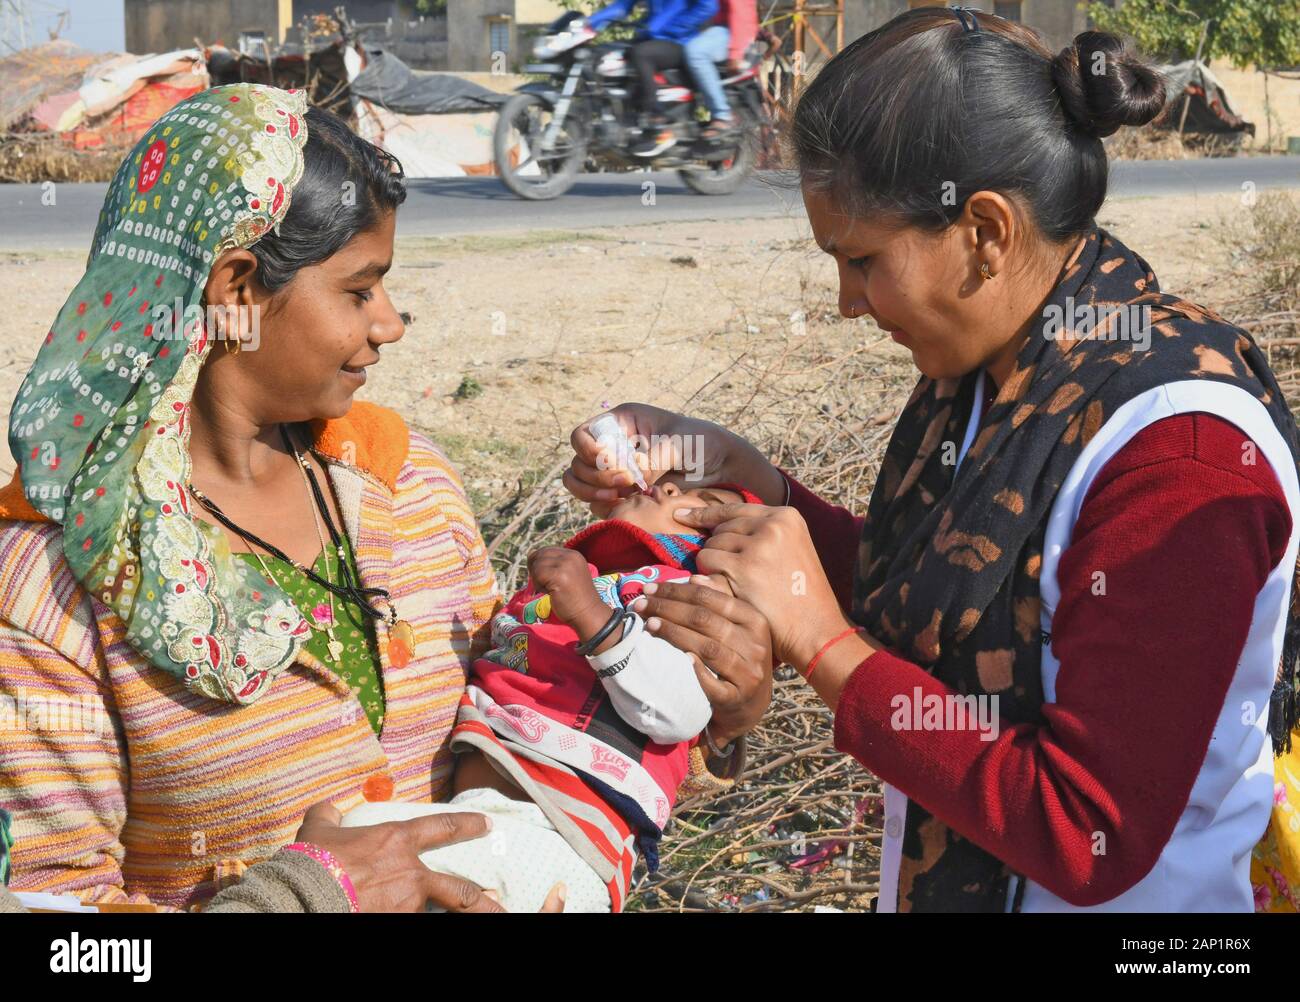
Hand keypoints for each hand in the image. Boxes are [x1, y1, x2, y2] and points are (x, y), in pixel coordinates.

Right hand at [294, 801, 506, 912]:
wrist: (303, 897)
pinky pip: (419, 926)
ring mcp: (406, 906)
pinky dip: (424, 925)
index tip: (487, 825)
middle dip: (484, 902)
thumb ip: (329, 815)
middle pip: (460, 891)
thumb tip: (329, 809)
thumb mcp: (317, 829)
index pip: (442, 827)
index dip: (468, 825)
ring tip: (482, 920)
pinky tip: (433, 931)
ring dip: (457, 920)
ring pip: (440, 916)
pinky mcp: (396, 925)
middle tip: (501, 907)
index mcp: (396, 841)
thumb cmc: (311, 861)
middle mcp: (410, 874)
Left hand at [527, 546, 602, 627]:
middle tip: (542, 584)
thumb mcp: (568, 574)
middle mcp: (570, 557)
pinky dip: (538, 585)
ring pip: (537, 564)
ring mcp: (565, 565)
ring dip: (537, 578)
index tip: (542, 577)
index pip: (547, 550)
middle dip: (535, 569)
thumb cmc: (575, 598)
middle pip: (540, 555)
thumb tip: (530, 555)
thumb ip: (554, 564)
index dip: (539, 562)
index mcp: (574, 555)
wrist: (587, 613)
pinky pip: (538, 574)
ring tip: (548, 589)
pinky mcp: (559, 576)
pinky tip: (548, 592)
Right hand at [563, 402, 784, 516]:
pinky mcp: (622, 495)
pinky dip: (603, 507)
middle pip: (578, 463)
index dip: (588, 450)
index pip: (583, 435)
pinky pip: (597, 504)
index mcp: (622, 422)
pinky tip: (624, 506)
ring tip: (620, 497)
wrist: (722, 468)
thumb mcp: (679, 445)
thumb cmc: (703, 444)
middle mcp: (613, 446)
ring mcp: (615, 471)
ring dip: (592, 493)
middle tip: (625, 483)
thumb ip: (653, 459)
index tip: (611, 462)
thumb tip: (631, 479)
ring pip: (580, 484)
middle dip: (595, 475)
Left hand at [629, 579, 772, 744]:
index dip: (677, 591)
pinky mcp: (737, 698)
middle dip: (668, 608)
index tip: (650, 588)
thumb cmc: (739, 658)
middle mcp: (755, 644)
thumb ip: (720, 602)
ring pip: (707, 647)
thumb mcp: (739, 627)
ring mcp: (749, 673)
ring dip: (674, 634)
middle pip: (705, 620)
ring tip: (649, 625)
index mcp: (755, 621)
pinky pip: (714, 684)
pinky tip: (681, 659)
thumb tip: (694, 578)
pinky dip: (698, 671)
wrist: (751, 705)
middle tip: (640, 604)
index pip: (711, 598)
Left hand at [671, 502, 854, 670]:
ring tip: (739, 585)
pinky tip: (728, 590)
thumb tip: (712, 525)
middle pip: (721, 528)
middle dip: (718, 550)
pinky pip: (706, 563)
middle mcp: (773, 525)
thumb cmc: (799, 595)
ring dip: (713, 565)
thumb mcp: (790, 551)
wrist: (814, 628)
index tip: (682, 516)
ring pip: (711, 545)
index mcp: (786, 517)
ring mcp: (759, 545)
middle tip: (735, 573)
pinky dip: (708, 577)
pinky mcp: (743, 568)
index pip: (736, 509)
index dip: (706, 513)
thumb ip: (760, 534)